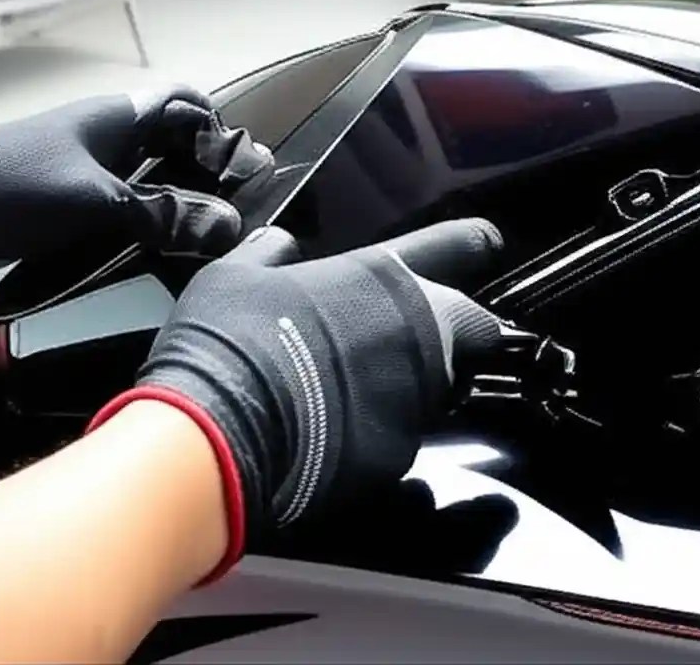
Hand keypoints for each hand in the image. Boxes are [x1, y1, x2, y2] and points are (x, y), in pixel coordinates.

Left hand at [0, 84, 270, 298]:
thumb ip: (162, 214)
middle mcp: (107, 142)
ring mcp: (86, 176)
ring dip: (176, 213)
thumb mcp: (93, 201)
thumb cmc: (4, 186)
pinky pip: (124, 217)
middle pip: (174, 150)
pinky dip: (146, 236)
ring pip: (150, 187)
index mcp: (117, 119)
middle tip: (236, 221)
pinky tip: (159, 265)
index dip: (222, 133)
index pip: (189, 106)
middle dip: (207, 180)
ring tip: (206, 249)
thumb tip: (227, 225)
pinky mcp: (68, 211)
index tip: (250, 177)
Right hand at [85, 218, 506, 581]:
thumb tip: (279, 244)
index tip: (482, 245)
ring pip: (439, 386)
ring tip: (350, 394)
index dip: (472, 244)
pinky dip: (376, 433)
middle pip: (470, 328)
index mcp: (380, 278)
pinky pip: (400, 436)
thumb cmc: (228, 343)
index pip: (459, 246)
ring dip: (407, 386)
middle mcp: (416, 335)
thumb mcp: (234, 277)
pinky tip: (332, 437)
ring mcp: (415, 400)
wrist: (217, 439)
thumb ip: (267, 257)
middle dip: (450, 334)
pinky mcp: (400, 456)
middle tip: (397, 345)